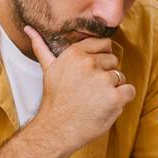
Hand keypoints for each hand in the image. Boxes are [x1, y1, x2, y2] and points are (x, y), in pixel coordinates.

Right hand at [25, 26, 133, 154]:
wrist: (56, 129)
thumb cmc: (54, 100)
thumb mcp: (47, 69)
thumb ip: (42, 47)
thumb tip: (28, 27)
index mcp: (75, 53)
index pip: (104, 44)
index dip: (100, 59)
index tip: (91, 72)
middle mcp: (89, 63)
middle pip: (113, 61)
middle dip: (105, 74)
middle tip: (89, 91)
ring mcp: (103, 80)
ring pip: (121, 77)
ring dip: (113, 88)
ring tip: (95, 100)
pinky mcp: (114, 97)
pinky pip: (129, 91)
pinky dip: (123, 100)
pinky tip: (107, 106)